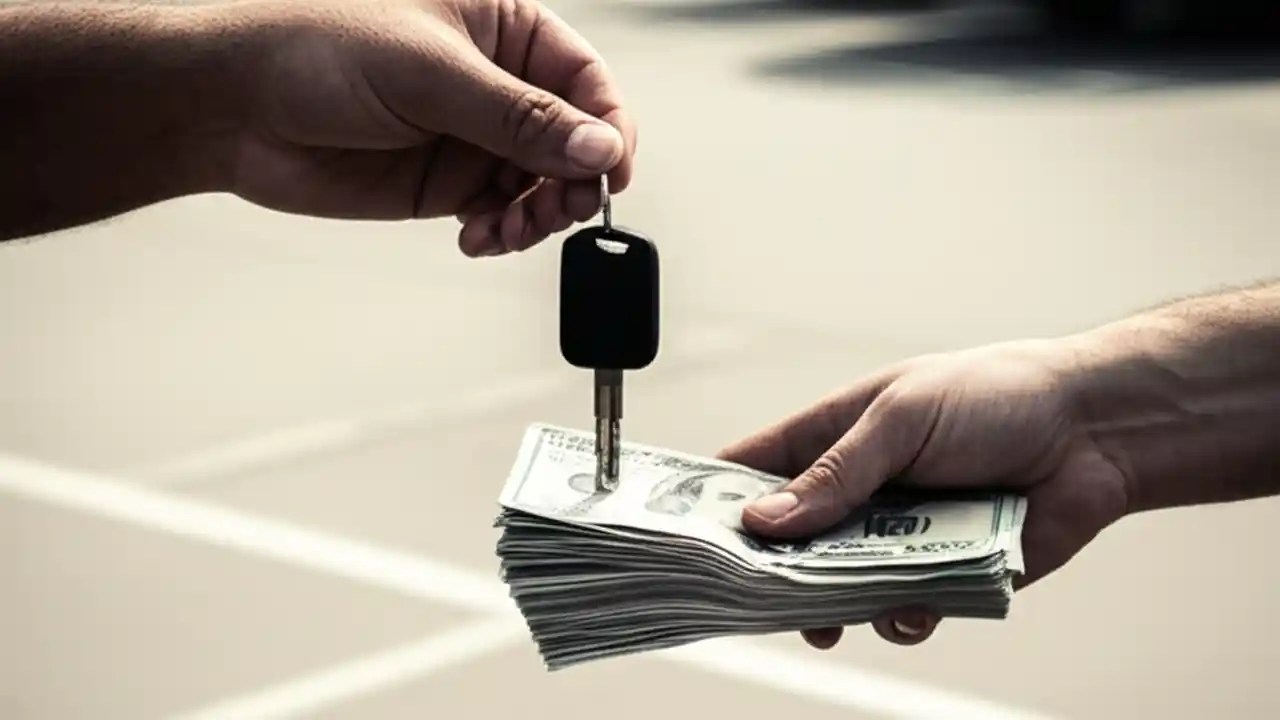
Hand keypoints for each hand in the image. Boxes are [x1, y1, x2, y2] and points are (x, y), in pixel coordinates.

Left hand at [225, 0, 635, 255]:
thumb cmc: (309, 47)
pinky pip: (501, 212)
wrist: (229, 104)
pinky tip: (479, 236)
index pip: (586, 78)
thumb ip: (520, 116)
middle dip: (574, 181)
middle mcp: (494, 79)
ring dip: (539, 215)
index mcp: (501, 24)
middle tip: (559, 210)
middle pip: (574, 138)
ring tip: (510, 230)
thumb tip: (599, 147)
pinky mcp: (445, 180)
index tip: (608, 173)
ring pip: (542, 184)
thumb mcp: (428, 72)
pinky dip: (502, 232)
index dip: (608, 127)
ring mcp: (471, 133)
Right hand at [717, 339, 1129, 648]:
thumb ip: (835, 473)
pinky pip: (899, 611)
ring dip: (835, 604)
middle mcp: (856, 492)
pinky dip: (900, 616)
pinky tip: (915, 606)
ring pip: (836, 588)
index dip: (713, 500)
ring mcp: (895, 536)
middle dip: (772, 573)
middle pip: (785, 544)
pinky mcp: (939, 574)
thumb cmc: (995, 396)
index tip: (685, 539)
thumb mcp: (901, 419)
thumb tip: (764, 520)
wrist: (1095, 432)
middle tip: (761, 598)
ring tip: (840, 612)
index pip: (751, 470)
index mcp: (832, 437)